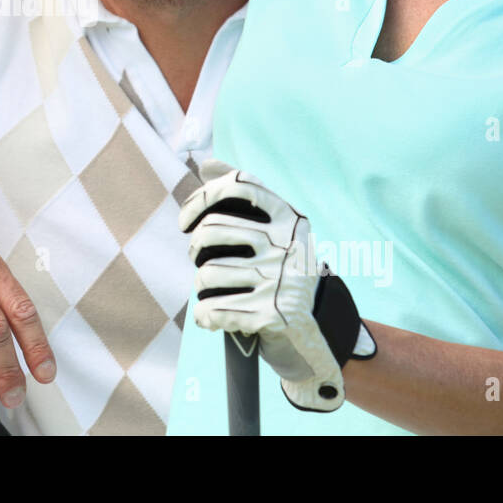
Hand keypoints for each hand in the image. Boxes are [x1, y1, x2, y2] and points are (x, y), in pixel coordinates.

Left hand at [178, 159, 376, 412]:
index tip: (185, 222)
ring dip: (202, 288)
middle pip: (211, 230)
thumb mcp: (275, 234)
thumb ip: (244, 198)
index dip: (201, 198)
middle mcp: (289, 244)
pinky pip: (211, 309)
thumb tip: (207, 164)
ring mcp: (281, 280)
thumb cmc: (282, 278)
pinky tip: (214, 317)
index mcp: (290, 219)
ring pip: (206, 273)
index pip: (238, 186)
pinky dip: (205, 316)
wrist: (317, 338)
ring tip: (217, 293)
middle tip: (201, 263)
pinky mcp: (271, 316)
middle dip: (195, 251)